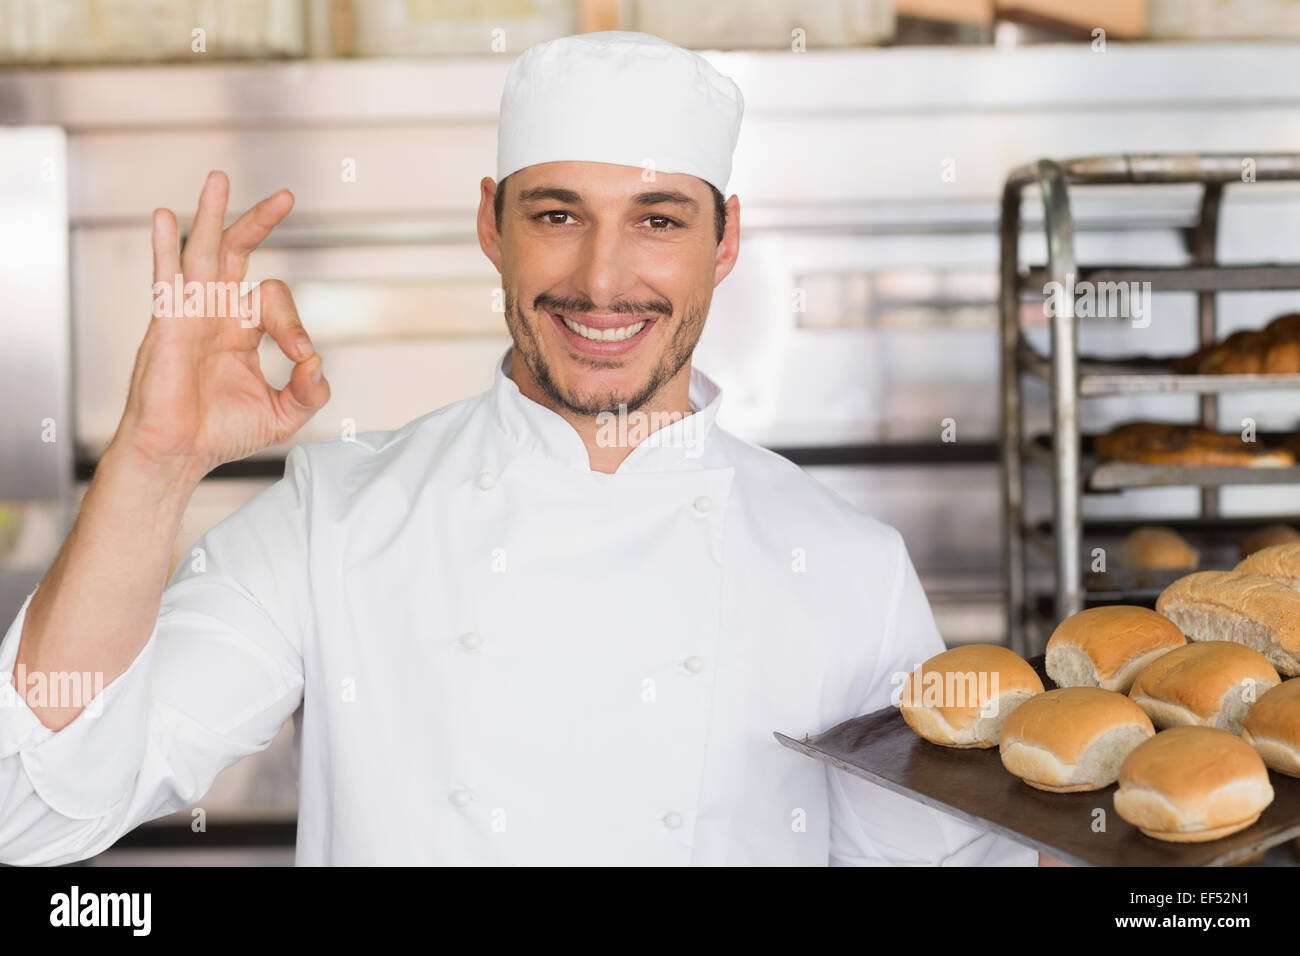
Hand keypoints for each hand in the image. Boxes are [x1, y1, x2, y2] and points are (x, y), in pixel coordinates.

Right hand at [112, 170, 329, 482]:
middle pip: (236, 253)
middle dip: (259, 222)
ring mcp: (190, 315)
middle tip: (285, 197)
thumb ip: (310, 392)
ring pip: (202, 254)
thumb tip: (319, 362)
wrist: (180, 455)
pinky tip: (166, 218)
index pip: (274, 301)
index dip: (295, 325)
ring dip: (211, 215)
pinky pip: (166, 279)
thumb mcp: (284, 415)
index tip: (302, 359)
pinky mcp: (167, 326)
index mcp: (241, 330)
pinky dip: (164, 247)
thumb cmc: (221, 434)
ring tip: (218, 179)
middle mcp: (215, 314)